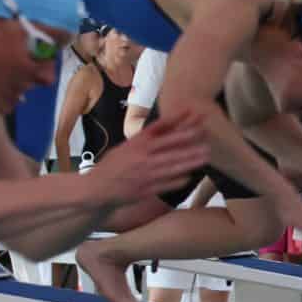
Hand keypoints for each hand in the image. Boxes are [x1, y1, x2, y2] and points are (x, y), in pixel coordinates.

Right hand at [87, 111, 207, 203]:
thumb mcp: (125, 148)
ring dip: (190, 159)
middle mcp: (141, 157)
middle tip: (206, 131)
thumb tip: (167, 126)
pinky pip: (165, 185)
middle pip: (169, 145)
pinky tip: (190, 176)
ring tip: (206, 154)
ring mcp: (144, 174)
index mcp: (136, 144)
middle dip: (189, 137)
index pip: (160, 128)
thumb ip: (145, 139)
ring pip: (171, 165)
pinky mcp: (145, 190)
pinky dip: (178, 180)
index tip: (193, 111)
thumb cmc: (113, 166)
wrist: (96, 190)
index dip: (178, 119)